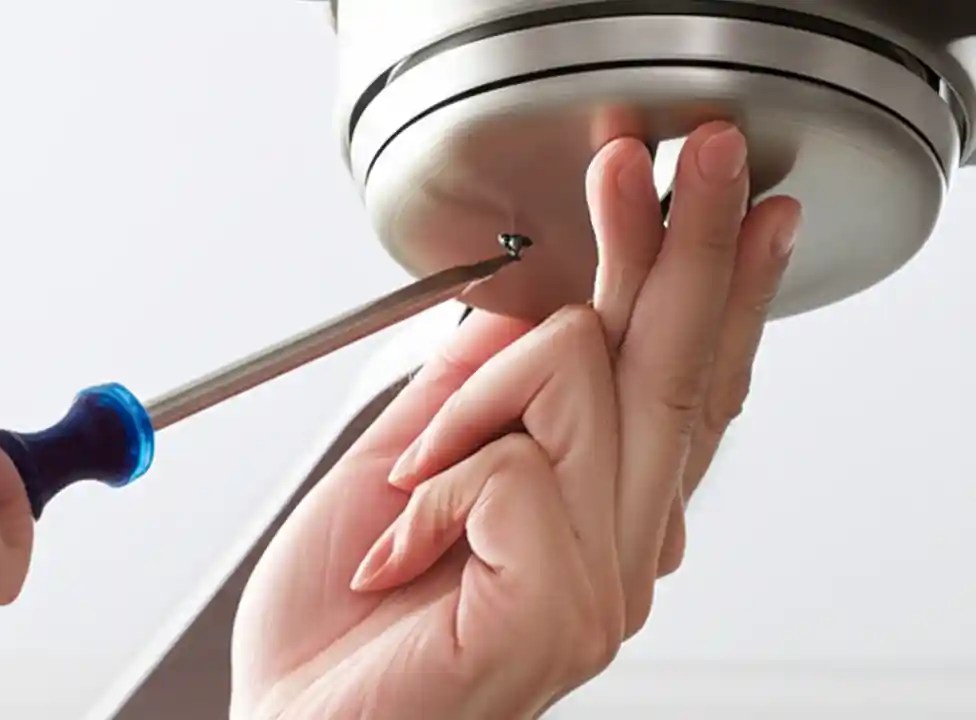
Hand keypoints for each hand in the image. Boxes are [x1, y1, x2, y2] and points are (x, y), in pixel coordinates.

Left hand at [231, 122, 801, 718]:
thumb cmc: (343, 625)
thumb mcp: (402, 468)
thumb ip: (468, 393)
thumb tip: (505, 307)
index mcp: (589, 512)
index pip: (667, 379)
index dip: (688, 277)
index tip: (684, 190)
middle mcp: (619, 548)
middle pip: (671, 366)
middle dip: (685, 245)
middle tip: (708, 158)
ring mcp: (600, 583)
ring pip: (582, 381)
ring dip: (467, 396)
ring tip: (408, 467)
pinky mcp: (558, 609)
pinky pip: (511, 466)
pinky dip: (435, 481)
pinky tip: (402, 543)